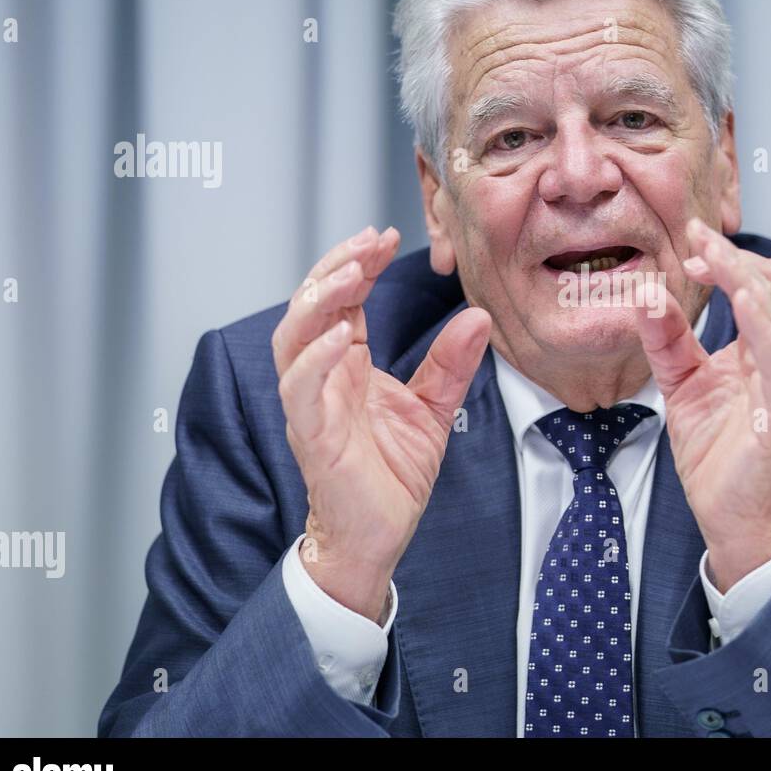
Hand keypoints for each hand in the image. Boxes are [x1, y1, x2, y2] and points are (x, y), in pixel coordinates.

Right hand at [272, 226, 491, 621]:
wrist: (379, 536)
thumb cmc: (393, 474)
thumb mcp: (434, 408)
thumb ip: (451, 363)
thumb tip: (478, 315)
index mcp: (346, 366)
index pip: (341, 301)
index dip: (357, 264)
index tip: (386, 234)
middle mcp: (322, 378)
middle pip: (310, 307)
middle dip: (335, 267)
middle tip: (369, 240)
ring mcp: (311, 404)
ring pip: (292, 339)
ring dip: (319, 302)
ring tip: (353, 274)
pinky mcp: (311, 435)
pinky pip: (300, 390)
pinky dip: (316, 360)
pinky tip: (343, 336)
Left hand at [635, 218, 770, 591]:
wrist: (730, 514)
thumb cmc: (715, 451)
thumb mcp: (682, 383)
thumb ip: (668, 340)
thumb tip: (646, 294)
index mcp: (764, 350)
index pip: (757, 285)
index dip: (726, 258)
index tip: (690, 238)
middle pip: (770, 287)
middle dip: (731, 257)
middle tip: (694, 235)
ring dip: (743, 278)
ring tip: (711, 256)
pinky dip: (764, 324)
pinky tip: (744, 299)